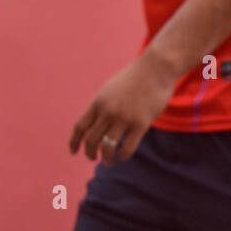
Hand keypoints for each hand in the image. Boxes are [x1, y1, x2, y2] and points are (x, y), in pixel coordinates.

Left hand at [68, 48, 179, 163]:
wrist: (157, 68)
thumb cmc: (135, 78)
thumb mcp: (111, 89)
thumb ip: (102, 105)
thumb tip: (96, 124)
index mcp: (99, 102)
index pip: (80, 127)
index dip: (74, 142)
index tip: (73, 151)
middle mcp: (108, 111)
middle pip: (91, 140)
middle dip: (90, 153)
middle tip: (93, 158)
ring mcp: (124, 118)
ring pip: (107, 146)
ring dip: (106, 158)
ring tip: (109, 162)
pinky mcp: (141, 123)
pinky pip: (128, 147)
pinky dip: (123, 155)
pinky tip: (124, 156)